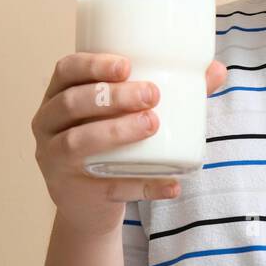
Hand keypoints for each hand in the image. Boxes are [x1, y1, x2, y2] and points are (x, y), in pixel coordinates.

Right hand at [32, 53, 228, 237]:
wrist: (91, 201)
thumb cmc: (112, 140)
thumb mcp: (128, 112)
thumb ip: (174, 90)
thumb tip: (218, 70)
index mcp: (59, 95)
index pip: (66, 70)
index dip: (93, 64)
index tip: (127, 65)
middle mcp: (48, 125)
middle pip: (71, 102)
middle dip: (112, 96)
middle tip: (152, 94)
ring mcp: (54, 160)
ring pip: (76, 142)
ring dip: (116, 132)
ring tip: (152, 124)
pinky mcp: (72, 192)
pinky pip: (107, 189)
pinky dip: (143, 186)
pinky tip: (172, 185)